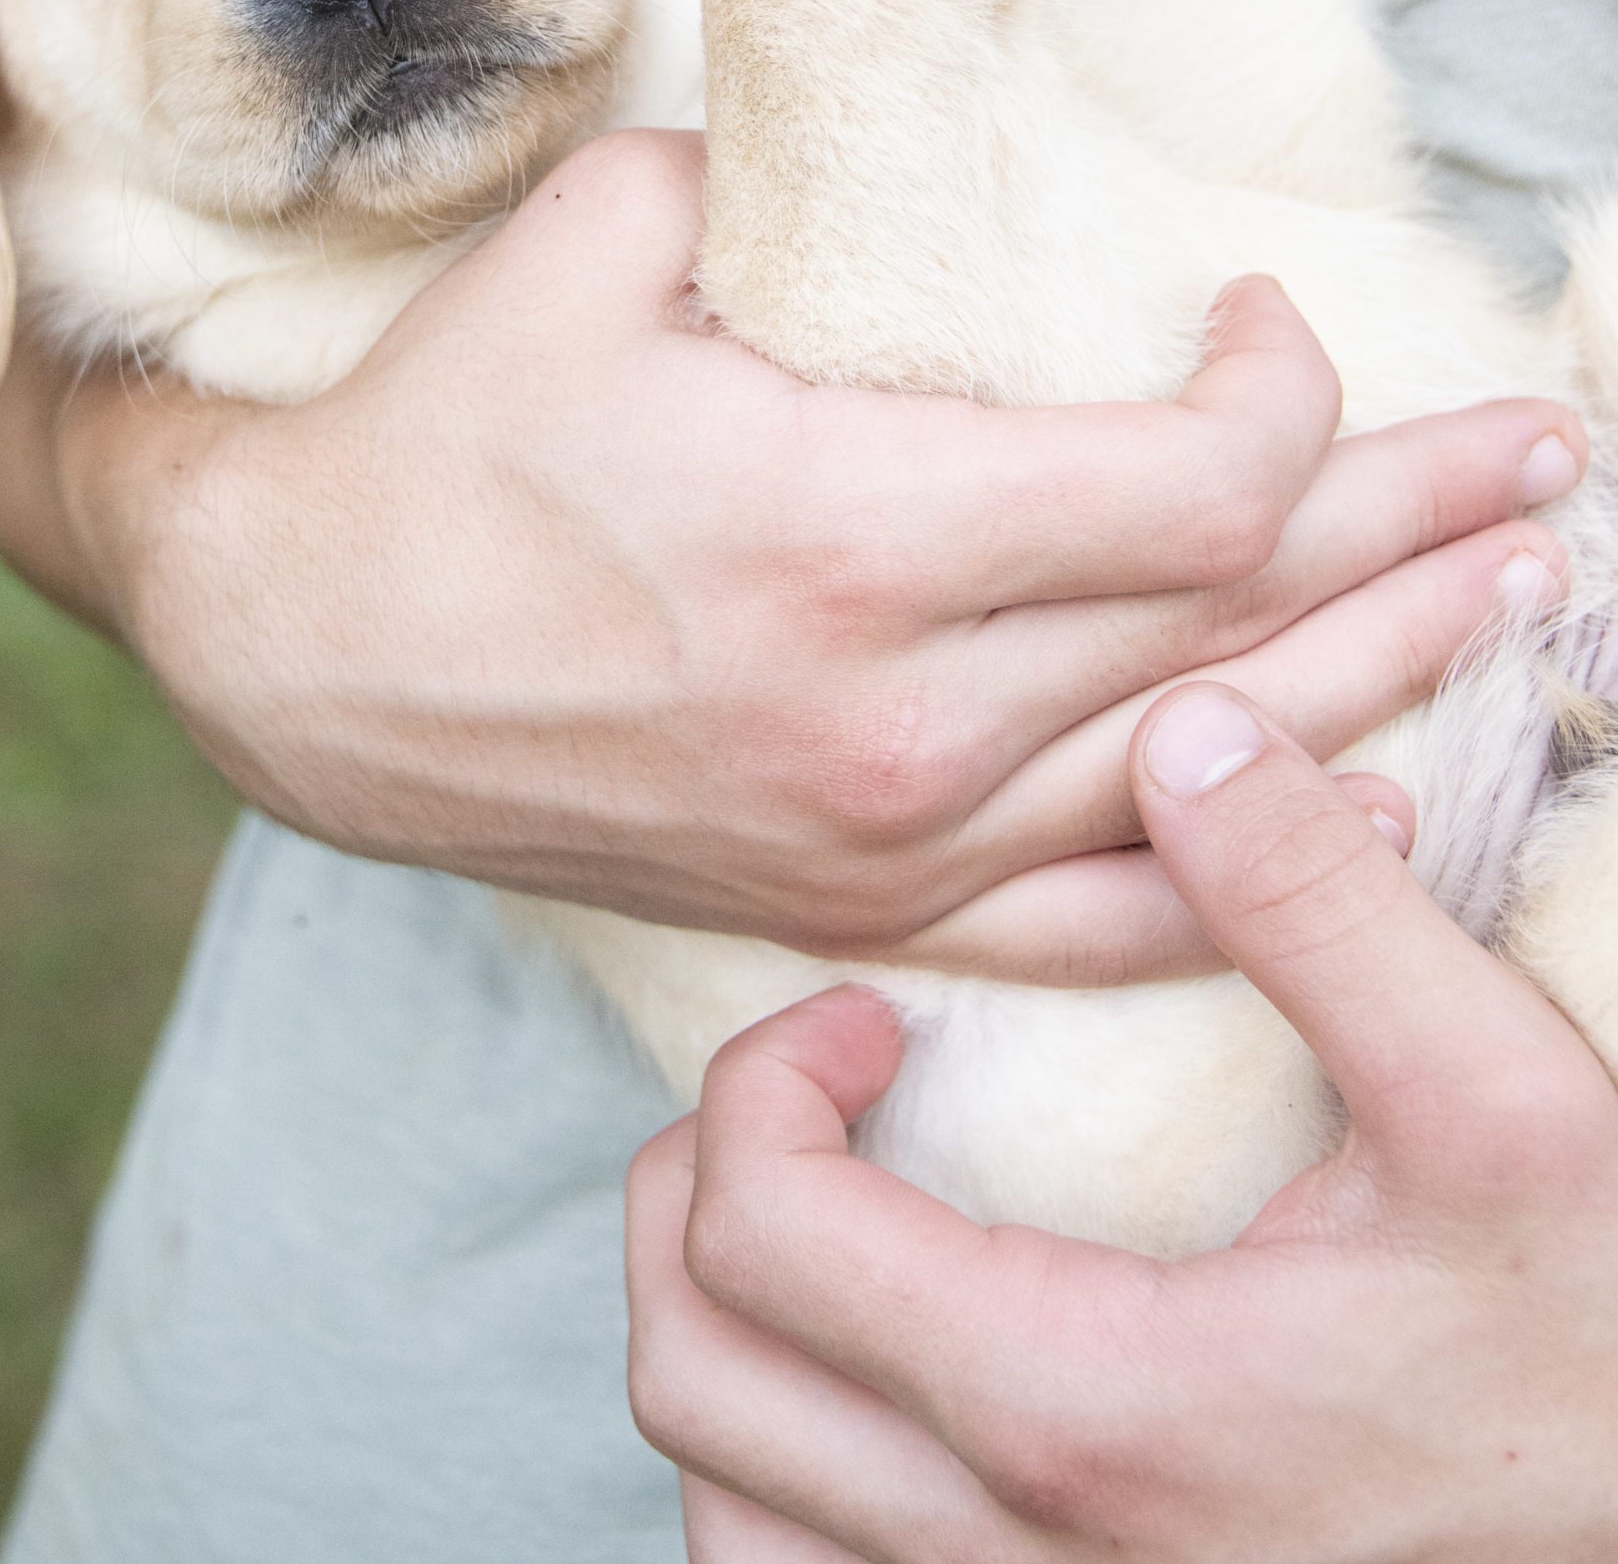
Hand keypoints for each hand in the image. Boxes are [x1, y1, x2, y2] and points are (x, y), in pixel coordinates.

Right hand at [0, 129, 1580, 976]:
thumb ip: (787, 177)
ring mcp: (886, 840)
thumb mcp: (606, 241)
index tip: (1263, 320)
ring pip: (1208, 778)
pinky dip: (1241, 866)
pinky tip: (1344, 820)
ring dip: (1389, 687)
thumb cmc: (450, 435)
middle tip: (1544, 462)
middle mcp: (902, 715)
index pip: (1201, 490)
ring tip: (1520, 617)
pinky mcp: (852, 908)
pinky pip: (1100, 924)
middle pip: (1248, 623)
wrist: (307, 653)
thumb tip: (901, 123)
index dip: (1291, 393)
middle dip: (1424, 528)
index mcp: (857, 535)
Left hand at [627, 685, 1617, 1559]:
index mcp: (1089, 1409)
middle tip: (814, 1092)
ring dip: (728, 1344)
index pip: (766, 1234)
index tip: (867, 1016)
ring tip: (818, 1224)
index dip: (766, 1081)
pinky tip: (872, 1390)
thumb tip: (1182, 738)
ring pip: (729, 1513)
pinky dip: (785, 1486)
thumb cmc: (1602, 1354)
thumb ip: (1326, 916)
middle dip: (704, 1187)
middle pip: (696, 1372)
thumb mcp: (1503, 1106)